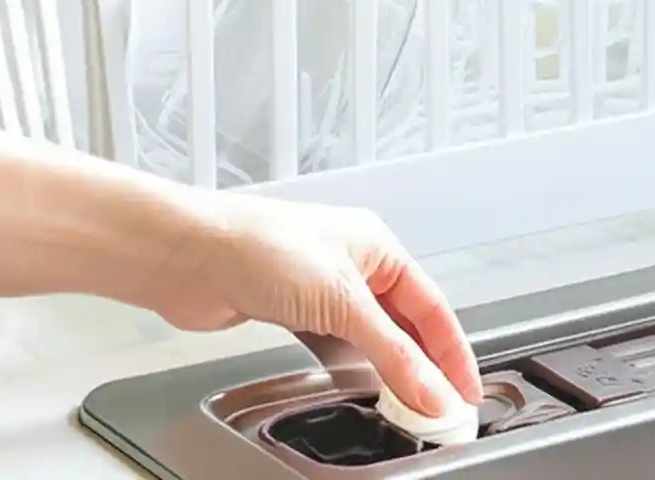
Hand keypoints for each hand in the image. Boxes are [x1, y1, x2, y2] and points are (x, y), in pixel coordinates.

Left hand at [132, 193, 483, 416]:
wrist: (188, 256)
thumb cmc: (258, 247)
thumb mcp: (342, 303)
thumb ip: (392, 354)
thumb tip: (432, 390)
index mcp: (378, 246)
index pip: (432, 307)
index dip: (453, 353)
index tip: (466, 392)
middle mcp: (354, 264)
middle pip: (404, 324)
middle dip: (424, 365)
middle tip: (440, 407)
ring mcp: (322, 288)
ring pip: (370, 336)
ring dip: (388, 369)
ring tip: (407, 406)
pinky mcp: (292, 310)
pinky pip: (336, 344)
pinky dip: (352, 366)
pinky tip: (360, 386)